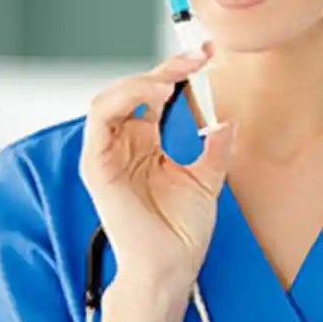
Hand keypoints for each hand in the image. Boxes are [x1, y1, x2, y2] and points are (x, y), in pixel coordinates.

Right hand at [79, 48, 237, 304]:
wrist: (169, 267)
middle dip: (164, 68)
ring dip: (141, 80)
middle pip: (132, 90)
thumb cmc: (181, 231)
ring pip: (110, 97)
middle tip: (196, 57)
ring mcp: (107, 154)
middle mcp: (124, 144)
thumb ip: (213, 148)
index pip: (155, 95)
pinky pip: (100, 119)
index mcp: (146, 144)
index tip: (208, 54)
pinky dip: (124, 99)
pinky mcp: (97, 165)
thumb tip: (225, 120)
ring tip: (172, 79)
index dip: (178, 71)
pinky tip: (155, 95)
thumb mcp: (207, 180)